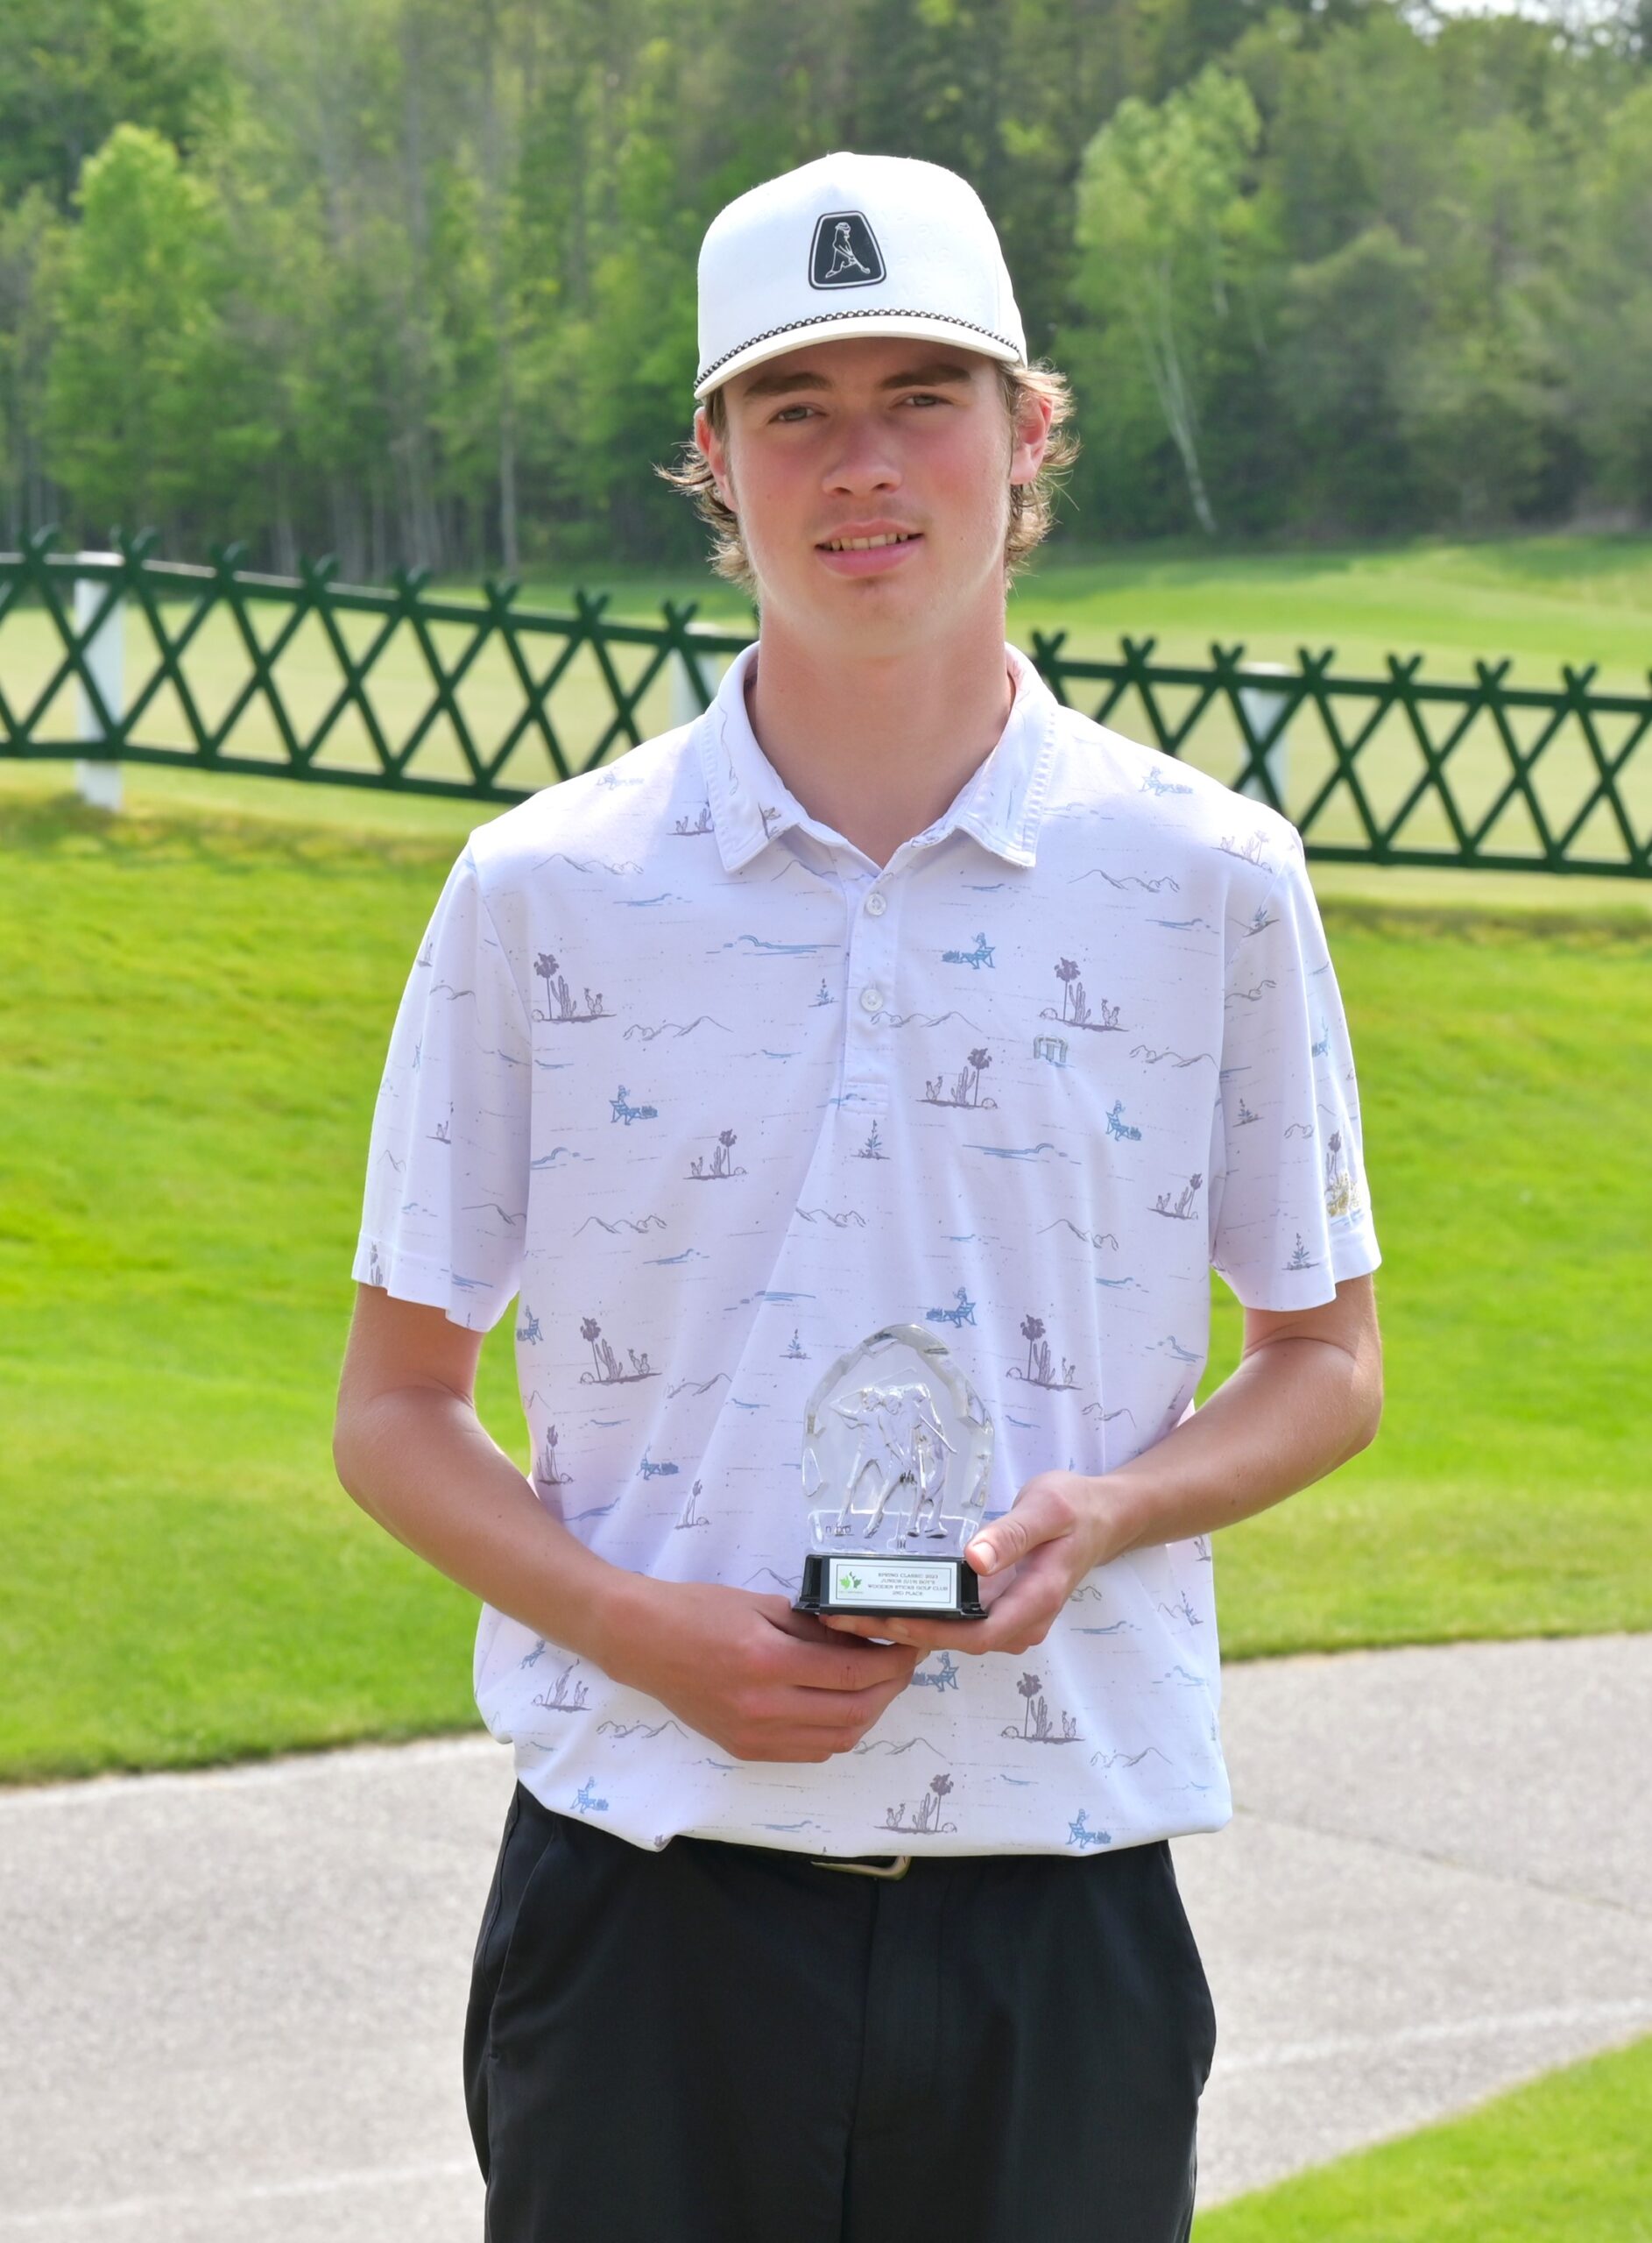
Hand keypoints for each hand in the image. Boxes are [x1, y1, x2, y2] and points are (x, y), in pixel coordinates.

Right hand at [607, 1578, 920, 1761]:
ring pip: (836, 1740)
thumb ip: (816, 1628)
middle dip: (889, 1689)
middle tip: (904, 1665)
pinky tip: (843, 1706)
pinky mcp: (744, 1749)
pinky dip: (837, 1733)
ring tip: (879, 1685)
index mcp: (767, 1661)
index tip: (911, 1645)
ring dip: (868, 1715)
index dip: (891, 1662)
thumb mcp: (763, 1605)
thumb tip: (865, 1640)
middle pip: (852, 1712)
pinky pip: (809, 1751)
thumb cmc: (699, 1612)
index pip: (851, 1672)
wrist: (642, 1642)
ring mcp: (753, 1735)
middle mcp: (763, 1707)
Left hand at [820, 1470, 1114, 1657]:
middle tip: (843, 1619)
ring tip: (850, 1615)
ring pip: (954, 1636)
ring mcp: (1011, 1620)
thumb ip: (1010, 1536)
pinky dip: (921, 1617)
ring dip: (906, 1628)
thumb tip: (973, 1562)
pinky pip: (957, 1623)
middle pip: (957, 1641)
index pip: (975, 1635)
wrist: (1101, 1518)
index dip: (928, 1632)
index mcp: (1036, 1601)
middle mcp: (1022, 1622)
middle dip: (901, 1632)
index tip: (882, 1618)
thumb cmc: (1074, 1510)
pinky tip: (884, 1605)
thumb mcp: (1046, 1511)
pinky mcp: (999, 1611)